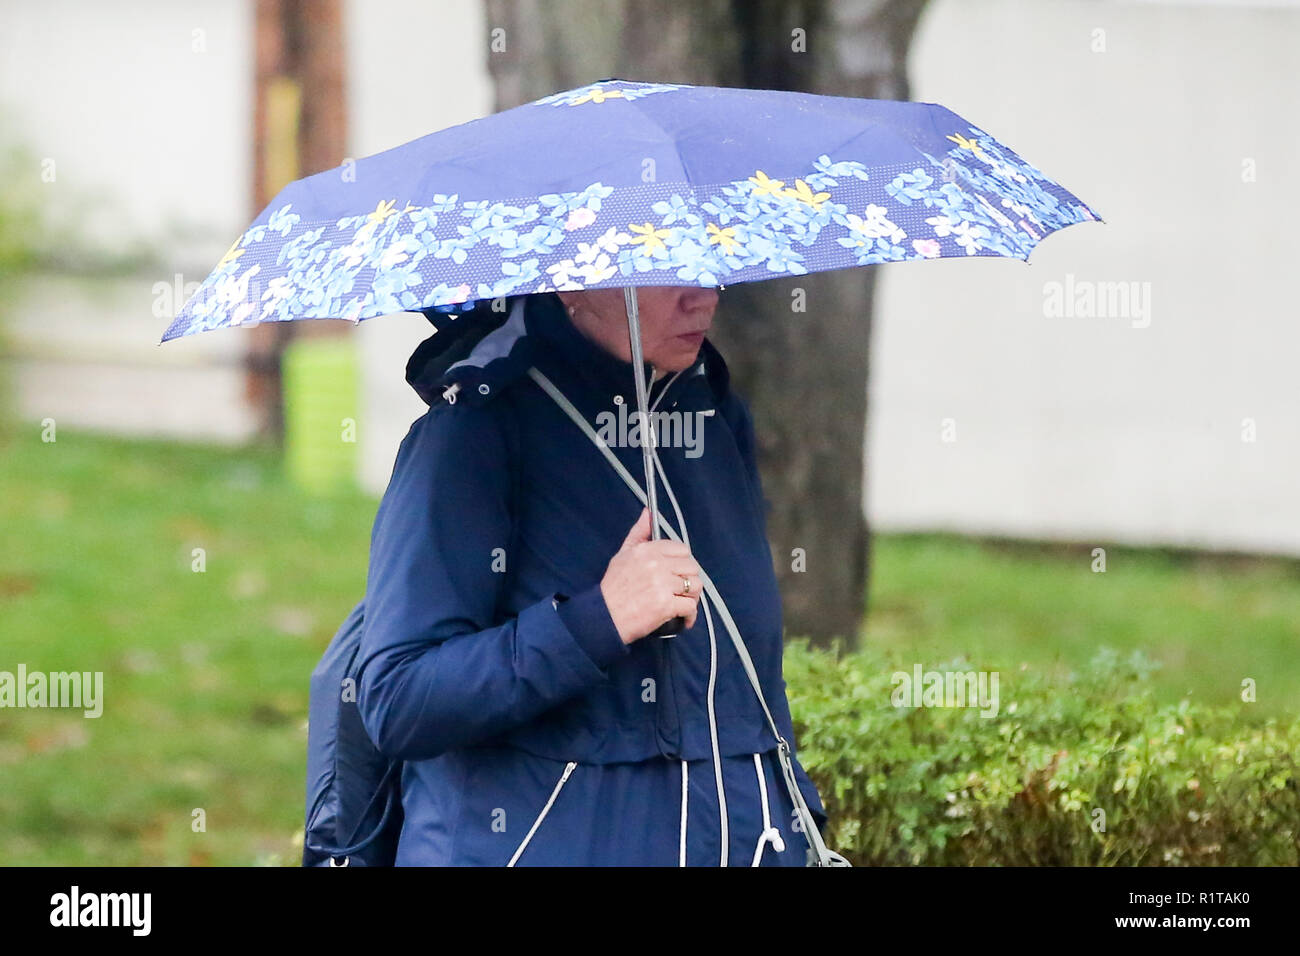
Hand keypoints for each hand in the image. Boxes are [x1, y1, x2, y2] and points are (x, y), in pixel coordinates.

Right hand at [599, 509, 701, 643]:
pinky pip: (691, 607)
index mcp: (648, 550)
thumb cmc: (612, 588)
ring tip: (683, 603)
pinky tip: (683, 618)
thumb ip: (638, 533)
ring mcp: (663, 585)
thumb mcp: (623, 554)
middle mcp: (657, 564)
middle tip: (681, 590)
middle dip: (689, 579)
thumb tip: (648, 513)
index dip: (682, 562)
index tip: (677, 571)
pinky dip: (690, 615)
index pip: (682, 549)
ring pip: (695, 586)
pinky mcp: (666, 605)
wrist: (604, 617)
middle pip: (692, 567)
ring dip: (692, 597)